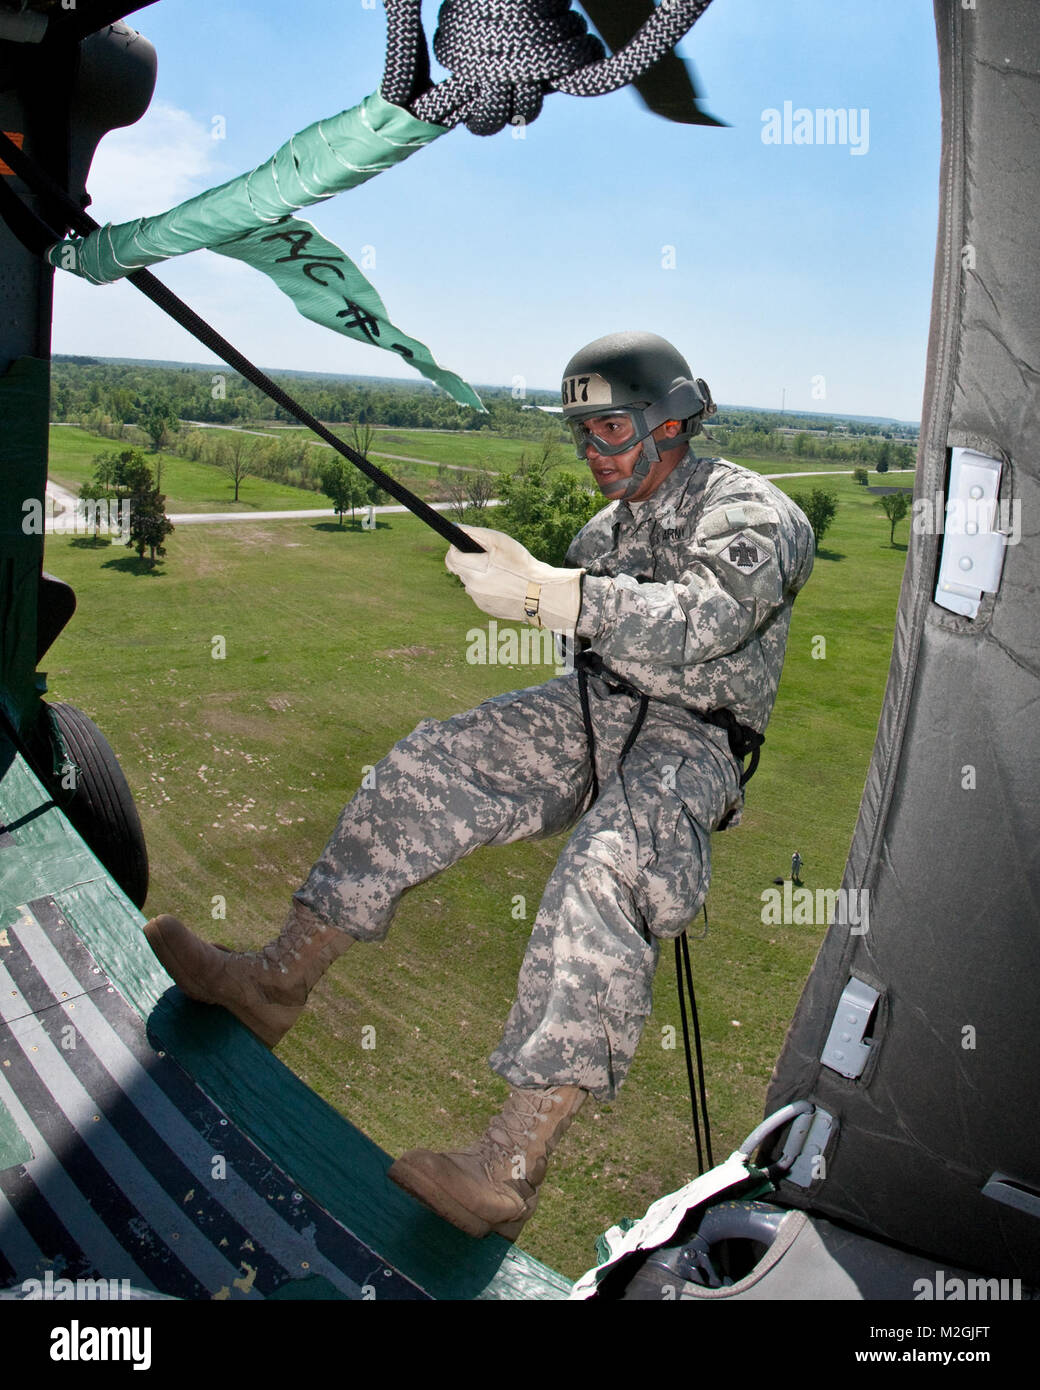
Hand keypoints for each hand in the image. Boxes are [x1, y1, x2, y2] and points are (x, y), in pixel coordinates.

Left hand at [445, 526, 582, 630]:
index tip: (464, 544)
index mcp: (474, 572)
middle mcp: (473, 589)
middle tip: (487, 556)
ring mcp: (480, 601)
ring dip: (479, 575)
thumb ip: (475, 533)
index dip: (455, 548)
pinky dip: (489, 587)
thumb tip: (457, 528)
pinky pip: (482, 594)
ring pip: (471, 583)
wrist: (542, 595)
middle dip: (469, 561)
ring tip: (499, 571)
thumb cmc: (522, 566)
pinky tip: (504, 583)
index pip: (451, 558)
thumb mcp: (500, 542)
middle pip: (460, 570)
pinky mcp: (489, 609)